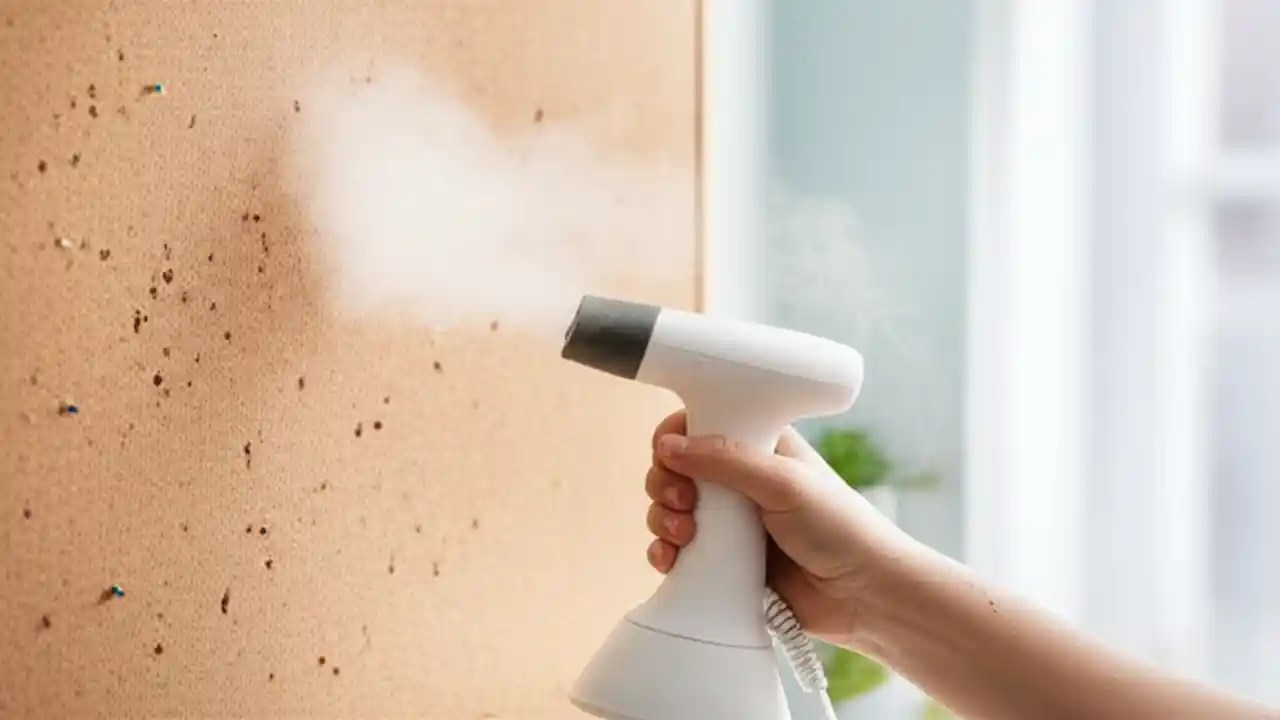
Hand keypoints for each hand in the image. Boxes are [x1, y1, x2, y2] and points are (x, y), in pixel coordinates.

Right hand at [643, 411, 913, 647]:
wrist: (863, 596)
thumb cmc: (840, 529)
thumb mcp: (784, 482)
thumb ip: (726, 460)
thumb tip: (668, 445)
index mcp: (759, 445)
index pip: (700, 425)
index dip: (676, 437)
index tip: (670, 453)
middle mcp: (740, 480)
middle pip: (676, 468)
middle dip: (665, 484)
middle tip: (683, 500)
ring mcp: (729, 522)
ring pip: (670, 510)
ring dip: (662, 519)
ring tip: (684, 535)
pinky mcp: (723, 560)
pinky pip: (677, 551)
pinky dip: (665, 553)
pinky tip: (671, 560)